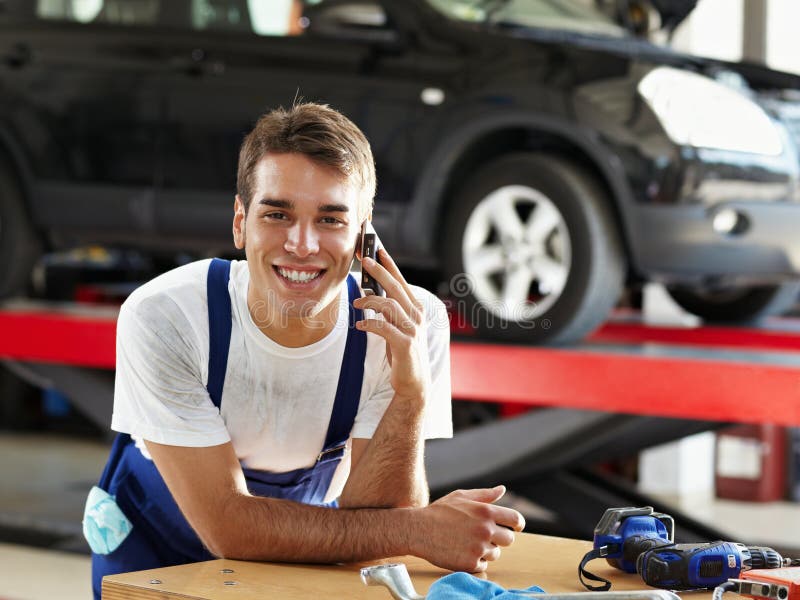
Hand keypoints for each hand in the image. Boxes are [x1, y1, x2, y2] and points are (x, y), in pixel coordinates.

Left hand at [353, 248, 429, 402]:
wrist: (414, 382)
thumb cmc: (403, 351)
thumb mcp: (398, 326)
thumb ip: (390, 310)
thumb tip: (370, 293)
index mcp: (415, 308)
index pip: (401, 281)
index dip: (389, 264)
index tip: (377, 249)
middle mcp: (417, 316)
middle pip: (396, 286)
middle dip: (379, 271)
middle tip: (364, 260)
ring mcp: (413, 330)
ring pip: (389, 305)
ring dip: (370, 301)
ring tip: (357, 303)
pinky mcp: (405, 344)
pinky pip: (383, 327)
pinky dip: (369, 323)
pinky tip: (359, 325)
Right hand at [413, 486, 524, 572]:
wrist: (418, 530)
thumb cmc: (439, 511)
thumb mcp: (461, 497)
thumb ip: (485, 495)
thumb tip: (502, 490)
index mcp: (486, 511)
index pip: (516, 520)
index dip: (517, 524)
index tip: (515, 527)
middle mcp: (486, 530)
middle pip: (509, 539)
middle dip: (499, 538)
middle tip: (482, 535)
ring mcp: (479, 548)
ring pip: (495, 553)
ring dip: (486, 550)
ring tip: (466, 542)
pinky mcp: (470, 563)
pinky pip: (483, 565)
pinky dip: (475, 561)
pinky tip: (461, 551)